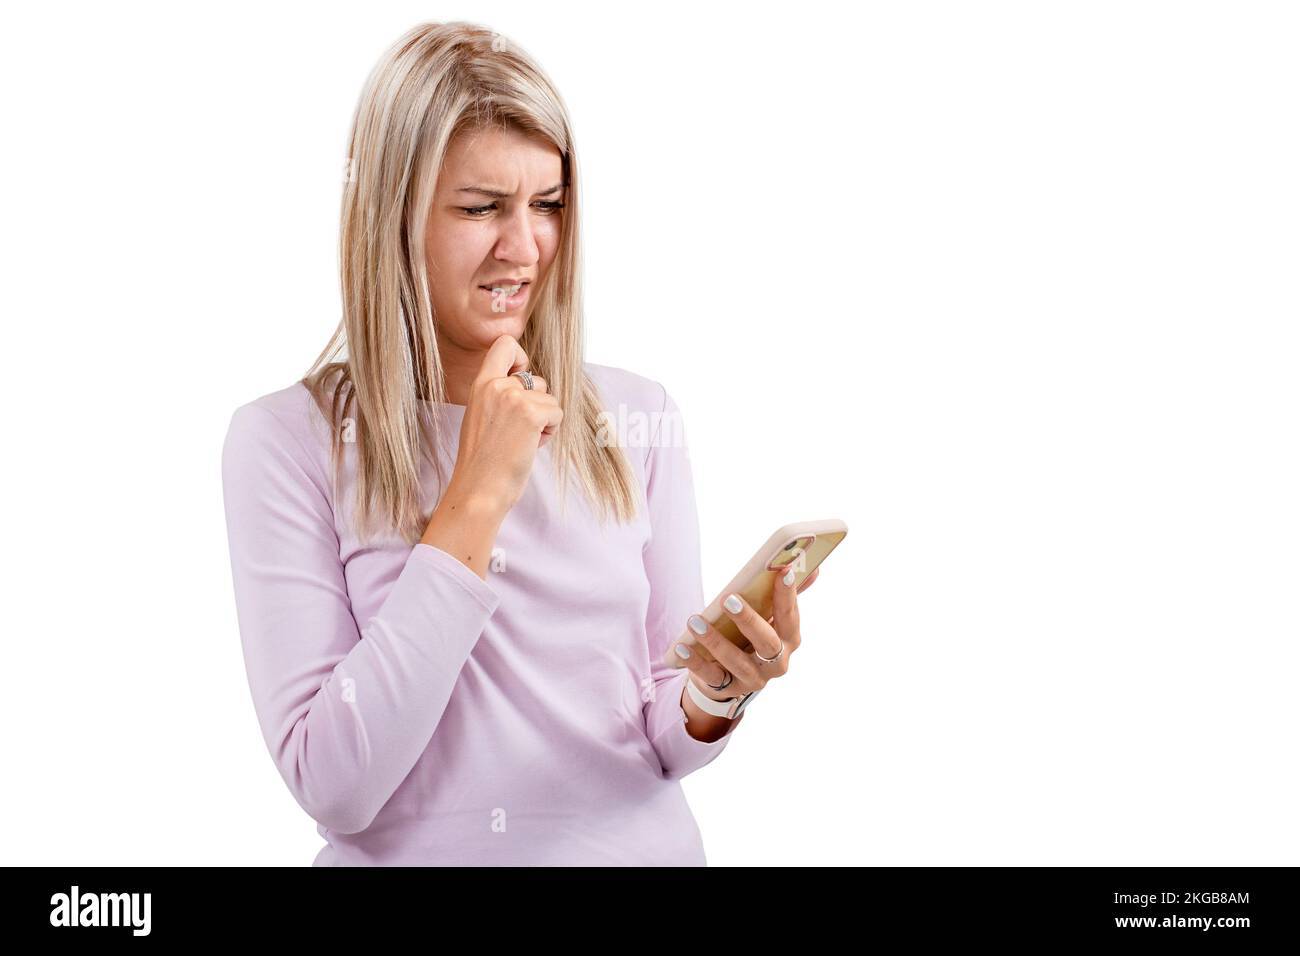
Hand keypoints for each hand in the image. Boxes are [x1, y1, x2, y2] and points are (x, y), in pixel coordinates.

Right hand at [449, 334, 563, 511]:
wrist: (478, 490)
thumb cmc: (483, 461)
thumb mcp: (481, 416)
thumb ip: (499, 395)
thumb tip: (530, 382)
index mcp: (480, 384)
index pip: (505, 344)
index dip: (521, 359)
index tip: (521, 381)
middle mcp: (496, 385)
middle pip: (538, 379)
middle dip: (537, 404)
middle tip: (519, 430)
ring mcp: (513, 397)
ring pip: (550, 398)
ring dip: (544, 420)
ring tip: (522, 441)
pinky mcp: (531, 413)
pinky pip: (557, 412)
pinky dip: (551, 431)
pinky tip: (531, 445)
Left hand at [674, 565, 820, 703]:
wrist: (731, 674)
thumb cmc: (752, 636)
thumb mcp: (770, 617)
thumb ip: (787, 594)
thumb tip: (813, 566)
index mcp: (789, 640)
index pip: (791, 617)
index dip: (788, 595)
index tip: (783, 571)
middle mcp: (776, 662)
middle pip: (767, 642)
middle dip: (749, 620)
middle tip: (729, 599)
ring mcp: (753, 678)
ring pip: (736, 661)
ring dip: (715, 641)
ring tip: (695, 621)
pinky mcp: (728, 688)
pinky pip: (711, 677)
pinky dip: (695, 663)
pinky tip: (682, 648)